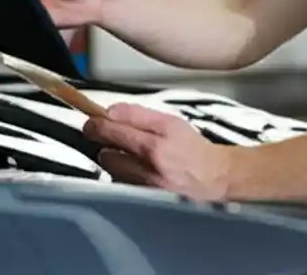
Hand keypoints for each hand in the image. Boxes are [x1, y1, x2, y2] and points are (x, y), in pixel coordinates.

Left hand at [84, 103, 232, 201]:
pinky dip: (120, 173)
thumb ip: (140, 115)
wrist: (214, 178)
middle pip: (109, 144)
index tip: (93, 118)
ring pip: (110, 164)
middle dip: (100, 137)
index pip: (120, 121)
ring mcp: (148, 179)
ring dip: (110, 156)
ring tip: (120, 152)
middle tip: (95, 132)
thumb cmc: (193, 149)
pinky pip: (120, 180)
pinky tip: (130, 169)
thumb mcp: (171, 122)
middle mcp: (154, 156)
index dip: (100, 119)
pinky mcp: (145, 195)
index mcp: (162, 133)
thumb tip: (110, 112)